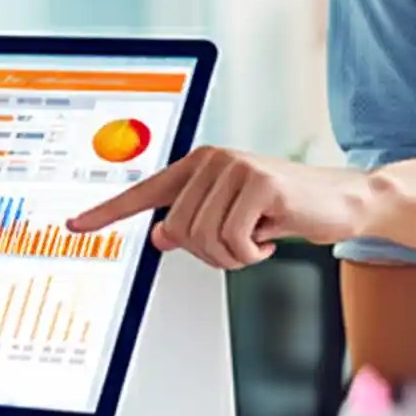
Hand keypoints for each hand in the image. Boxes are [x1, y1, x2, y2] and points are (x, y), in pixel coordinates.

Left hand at [67, 146, 364, 268]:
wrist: (341, 200)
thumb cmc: (283, 209)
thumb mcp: (231, 219)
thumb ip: (193, 224)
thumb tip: (160, 237)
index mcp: (196, 166)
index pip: (143, 193)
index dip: (107, 212)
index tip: (74, 225)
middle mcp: (210, 160)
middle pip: (179, 230)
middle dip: (209, 252)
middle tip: (241, 244)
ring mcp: (234, 167)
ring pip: (204, 239)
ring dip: (233, 255)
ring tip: (257, 236)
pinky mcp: (259, 183)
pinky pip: (234, 241)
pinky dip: (252, 253)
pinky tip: (271, 234)